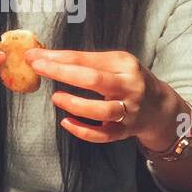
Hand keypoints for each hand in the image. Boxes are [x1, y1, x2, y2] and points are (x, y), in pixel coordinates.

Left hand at [28, 49, 184, 149]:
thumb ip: (82, 61)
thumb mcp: (113, 64)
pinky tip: (66, 122)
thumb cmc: (127, 80)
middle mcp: (129, 86)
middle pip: (95, 80)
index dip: (58, 58)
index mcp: (124, 65)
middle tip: (39, 69)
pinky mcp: (125, 131)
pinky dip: (82, 130)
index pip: (87, 59)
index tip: (33, 56)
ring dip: (75, 104)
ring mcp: (128, 110)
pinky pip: (103, 135)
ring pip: (102, 110)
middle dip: (63, 73)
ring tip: (56, 97)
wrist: (159, 107)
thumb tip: (43, 57)